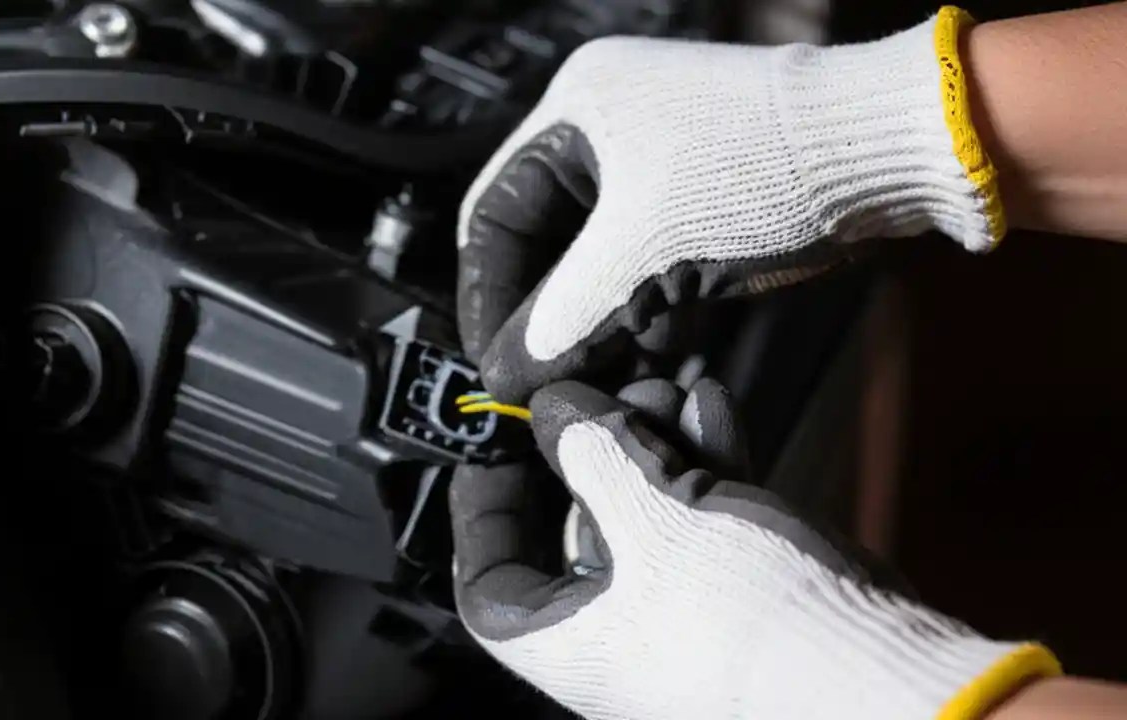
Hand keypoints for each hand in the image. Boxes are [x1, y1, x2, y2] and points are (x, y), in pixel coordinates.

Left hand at [449, 379, 1056, 719]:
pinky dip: (706, 462)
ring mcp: (689, 614)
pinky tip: (711, 405)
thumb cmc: (749, 628)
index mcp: (571, 645)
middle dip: (589, 451)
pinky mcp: (749, 591)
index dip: (482, 512)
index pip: (488, 585)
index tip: (496, 444)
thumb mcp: (651, 522)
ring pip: (648, 514)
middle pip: (575, 529)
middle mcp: (622, 636)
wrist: (886, 677)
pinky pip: (708, 519)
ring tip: (664, 388)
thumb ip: (593, 455)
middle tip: (601, 393)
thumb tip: (551, 411)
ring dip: (653, 444)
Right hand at [457, 11, 1003, 403]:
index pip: (493, 215)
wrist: (891, 153)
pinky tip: (646, 357)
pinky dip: (640, 311)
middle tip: (542, 380)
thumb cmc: (769, 170)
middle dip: (549, 317)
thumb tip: (506, 380)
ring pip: (598, 261)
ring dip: (596, 323)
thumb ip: (562, 322)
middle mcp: (609, 127)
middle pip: (545, 243)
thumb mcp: (643, 256)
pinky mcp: (701, 197)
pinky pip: (645, 263)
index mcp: (576, 110)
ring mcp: (659, 161)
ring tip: (599, 379)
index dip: (486, 297)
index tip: (493, 362)